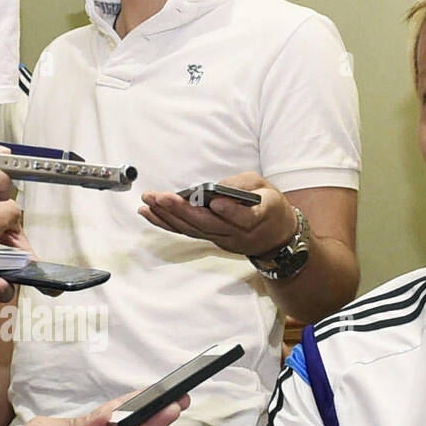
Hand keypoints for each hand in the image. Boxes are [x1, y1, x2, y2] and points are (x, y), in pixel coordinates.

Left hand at [139, 173, 296, 258]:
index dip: (229, 211)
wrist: (276, 237)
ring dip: (169, 217)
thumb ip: (242, 186)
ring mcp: (223, 239)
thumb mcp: (266, 188)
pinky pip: (187, 232)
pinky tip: (150, 213)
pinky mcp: (212, 239)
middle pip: (208, 225)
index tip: (216, 202)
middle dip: (182, 210)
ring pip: (194, 230)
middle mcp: (238, 234)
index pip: (244, 218)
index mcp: (258, 218)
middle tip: (161, 197)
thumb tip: (216, 187)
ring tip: (149, 202)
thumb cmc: (270, 207)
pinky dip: (167, 223)